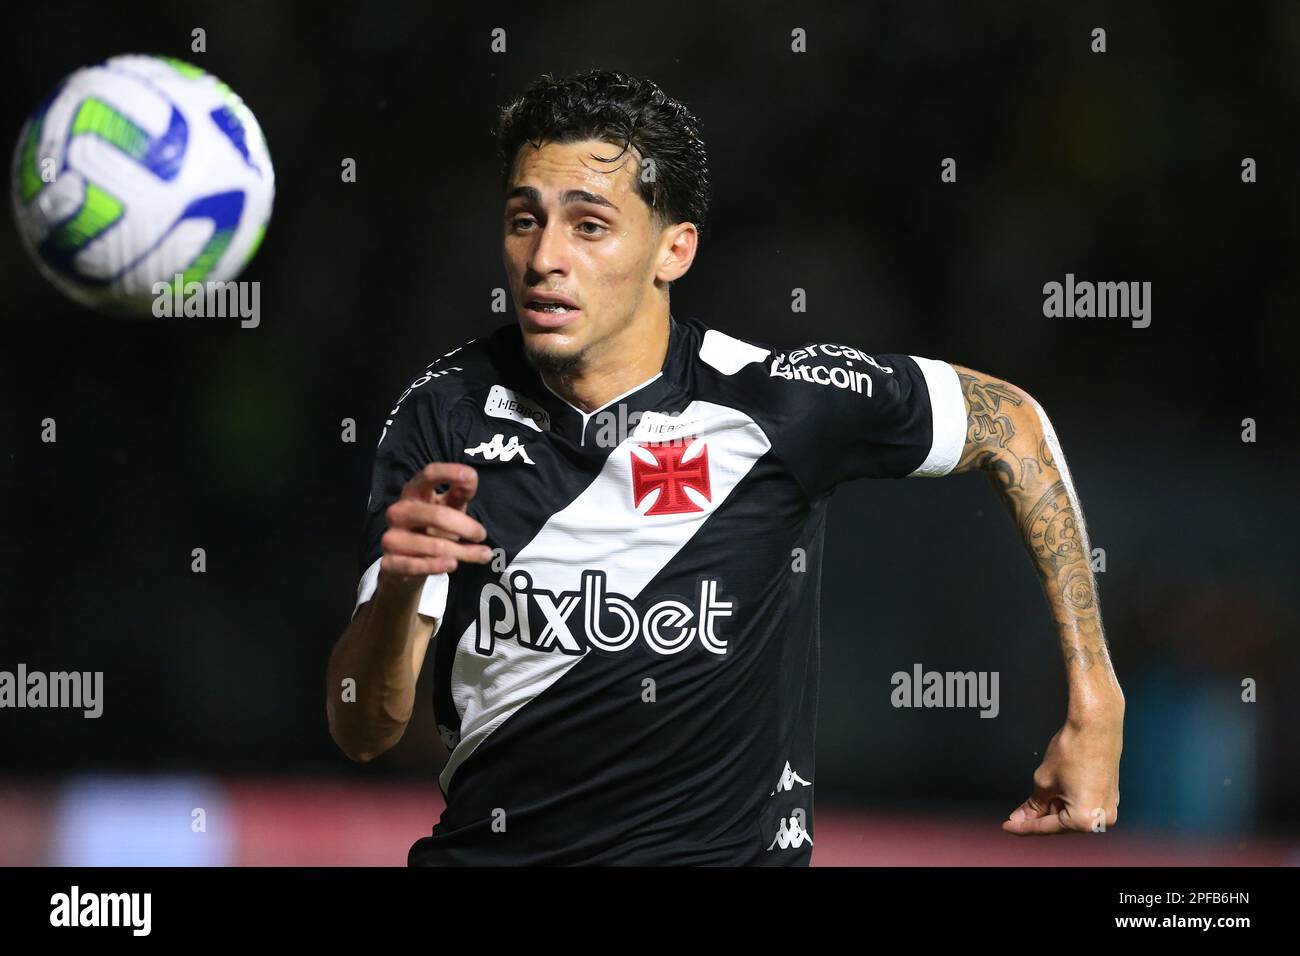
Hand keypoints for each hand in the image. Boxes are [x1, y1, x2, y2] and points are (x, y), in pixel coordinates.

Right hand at [380, 463, 492, 578]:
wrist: (407, 563)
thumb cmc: (433, 527)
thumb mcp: (449, 507)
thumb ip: (461, 492)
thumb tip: (470, 477)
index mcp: (413, 493)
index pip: (428, 475)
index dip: (448, 472)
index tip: (470, 476)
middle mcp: (398, 512)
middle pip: (436, 515)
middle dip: (465, 526)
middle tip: (482, 534)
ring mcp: (391, 538)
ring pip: (432, 546)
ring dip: (462, 552)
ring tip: (482, 555)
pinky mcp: (389, 563)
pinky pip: (415, 566)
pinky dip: (437, 566)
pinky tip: (453, 564)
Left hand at [1003, 713, 1121, 834]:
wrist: (1096, 724)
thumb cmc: (1074, 749)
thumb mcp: (1044, 781)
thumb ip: (1034, 804)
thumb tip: (1023, 817)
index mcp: (1085, 819)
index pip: (1046, 827)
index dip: (1023, 827)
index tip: (1008, 826)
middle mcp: (1102, 818)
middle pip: (1061, 823)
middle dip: (1039, 816)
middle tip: (1018, 811)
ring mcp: (1108, 806)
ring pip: (1072, 813)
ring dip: (1053, 806)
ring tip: (1040, 790)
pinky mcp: (1109, 794)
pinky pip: (1083, 804)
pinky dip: (1066, 799)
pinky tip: (1055, 789)